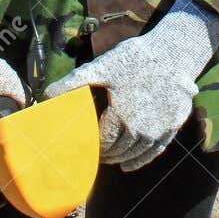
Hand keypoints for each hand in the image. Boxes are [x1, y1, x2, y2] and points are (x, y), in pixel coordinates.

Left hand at [44, 0, 218, 171]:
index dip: (90, 148)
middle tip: (90, 153)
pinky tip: (129, 165)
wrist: (172, 51)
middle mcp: (141, 129)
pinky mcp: (172, 126)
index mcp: (121, 116)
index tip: (80, 148)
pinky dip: (140, 161)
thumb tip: (46, 94)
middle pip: (118, 151)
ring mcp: (158, 130)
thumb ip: (74, 81)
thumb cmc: (135, 58)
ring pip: (134, 153)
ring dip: (119, 159)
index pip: (102, 143)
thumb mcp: (103, 65)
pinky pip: (155, 151)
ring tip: (106, 158)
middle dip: (103, 155)